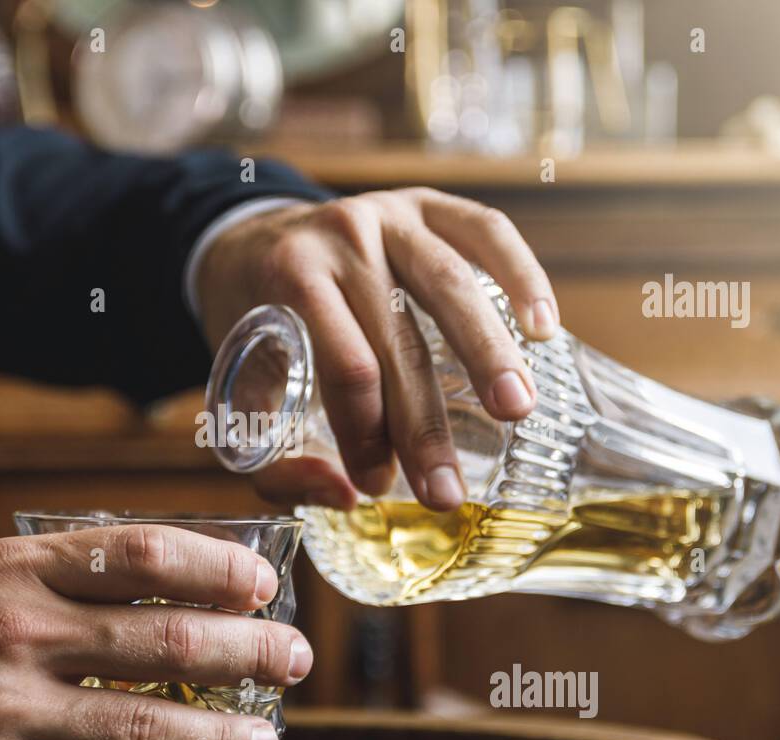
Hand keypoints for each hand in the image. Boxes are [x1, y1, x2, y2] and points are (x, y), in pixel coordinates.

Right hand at [0, 526, 311, 739]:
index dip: (217, 568)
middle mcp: (20, 635)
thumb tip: (165, 583)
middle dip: (245, 654)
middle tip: (293, 660)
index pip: (143, 557)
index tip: (261, 582)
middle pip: (162, 645)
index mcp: (18, 570)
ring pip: (142, 730)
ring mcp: (8, 713)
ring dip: (219, 739)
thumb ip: (63, 575)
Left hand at [196, 188, 559, 511]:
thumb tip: (343, 497)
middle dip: (425, 424)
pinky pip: (486, 231)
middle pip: (398, 338)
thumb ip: (273, 456)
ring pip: (449, 284)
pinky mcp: (428, 203)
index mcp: (289, 279)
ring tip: (518, 411)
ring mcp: (389, 213)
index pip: (344, 366)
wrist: (251, 239)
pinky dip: (521, 275)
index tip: (375, 485)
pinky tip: (543, 328)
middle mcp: (341, 237)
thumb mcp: (236, 389)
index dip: (364, 434)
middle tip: (447, 492)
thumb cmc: (253, 324)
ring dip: (489, 352)